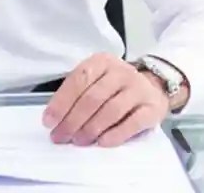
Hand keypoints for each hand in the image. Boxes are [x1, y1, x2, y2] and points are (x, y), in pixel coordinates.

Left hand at [42, 53, 169, 147]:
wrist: (154, 86)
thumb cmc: (116, 86)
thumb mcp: (96, 79)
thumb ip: (78, 93)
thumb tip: (55, 119)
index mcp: (102, 62)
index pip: (79, 80)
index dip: (61, 102)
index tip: (49, 122)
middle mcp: (121, 72)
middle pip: (93, 98)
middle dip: (72, 120)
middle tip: (60, 137)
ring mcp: (138, 89)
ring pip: (111, 110)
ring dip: (91, 129)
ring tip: (78, 141)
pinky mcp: (152, 108)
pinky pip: (132, 123)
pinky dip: (115, 134)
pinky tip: (102, 142)